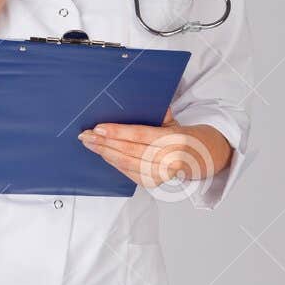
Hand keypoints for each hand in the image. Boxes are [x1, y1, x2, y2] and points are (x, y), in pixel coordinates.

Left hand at [78, 110, 223, 189]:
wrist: (199, 156)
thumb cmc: (180, 136)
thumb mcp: (171, 120)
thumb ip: (154, 112)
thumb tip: (128, 102)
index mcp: (173, 138)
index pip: (139, 134)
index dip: (117, 132)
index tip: (98, 128)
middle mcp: (169, 158)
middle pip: (129, 151)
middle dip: (104, 143)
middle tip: (86, 136)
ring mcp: (161, 174)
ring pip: (126, 164)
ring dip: (105, 153)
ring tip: (90, 144)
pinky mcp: (154, 183)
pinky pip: (128, 173)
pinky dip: (114, 163)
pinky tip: (104, 154)